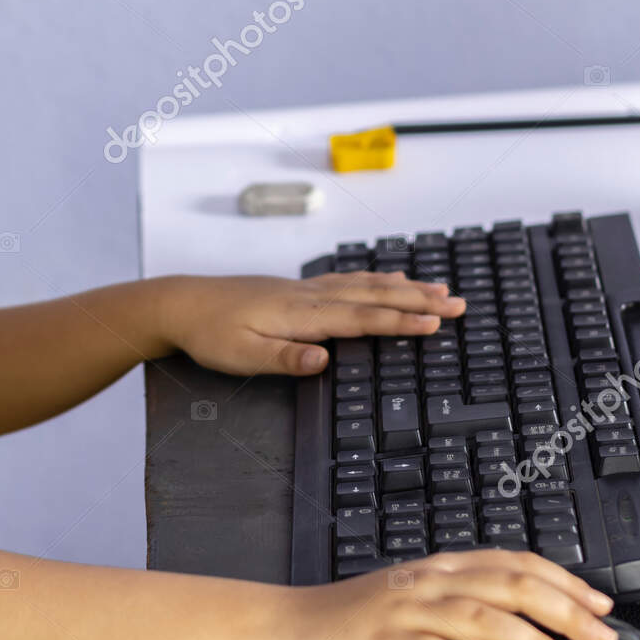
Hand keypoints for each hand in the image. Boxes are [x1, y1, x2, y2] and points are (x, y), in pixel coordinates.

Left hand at [158, 271, 464, 376]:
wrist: (181, 304)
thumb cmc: (209, 334)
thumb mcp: (242, 356)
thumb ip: (285, 358)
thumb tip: (324, 359)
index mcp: (301, 315)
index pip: (362, 318)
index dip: (401, 321)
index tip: (437, 324)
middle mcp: (309, 296)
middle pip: (373, 296)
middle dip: (418, 300)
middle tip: (459, 303)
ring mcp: (304, 289)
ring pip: (364, 284)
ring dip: (403, 287)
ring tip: (438, 288)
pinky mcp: (296, 289)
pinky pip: (347, 280)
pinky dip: (374, 279)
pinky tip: (386, 280)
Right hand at [275, 549, 618, 639]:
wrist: (287, 626)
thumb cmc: (350, 622)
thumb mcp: (411, 603)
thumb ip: (459, 607)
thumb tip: (519, 625)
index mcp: (439, 569)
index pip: (514, 563)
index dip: (564, 581)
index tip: (600, 605)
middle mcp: (429, 582)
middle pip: (511, 585)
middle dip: (565, 611)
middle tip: (603, 637)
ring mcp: (408, 611)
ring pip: (484, 616)